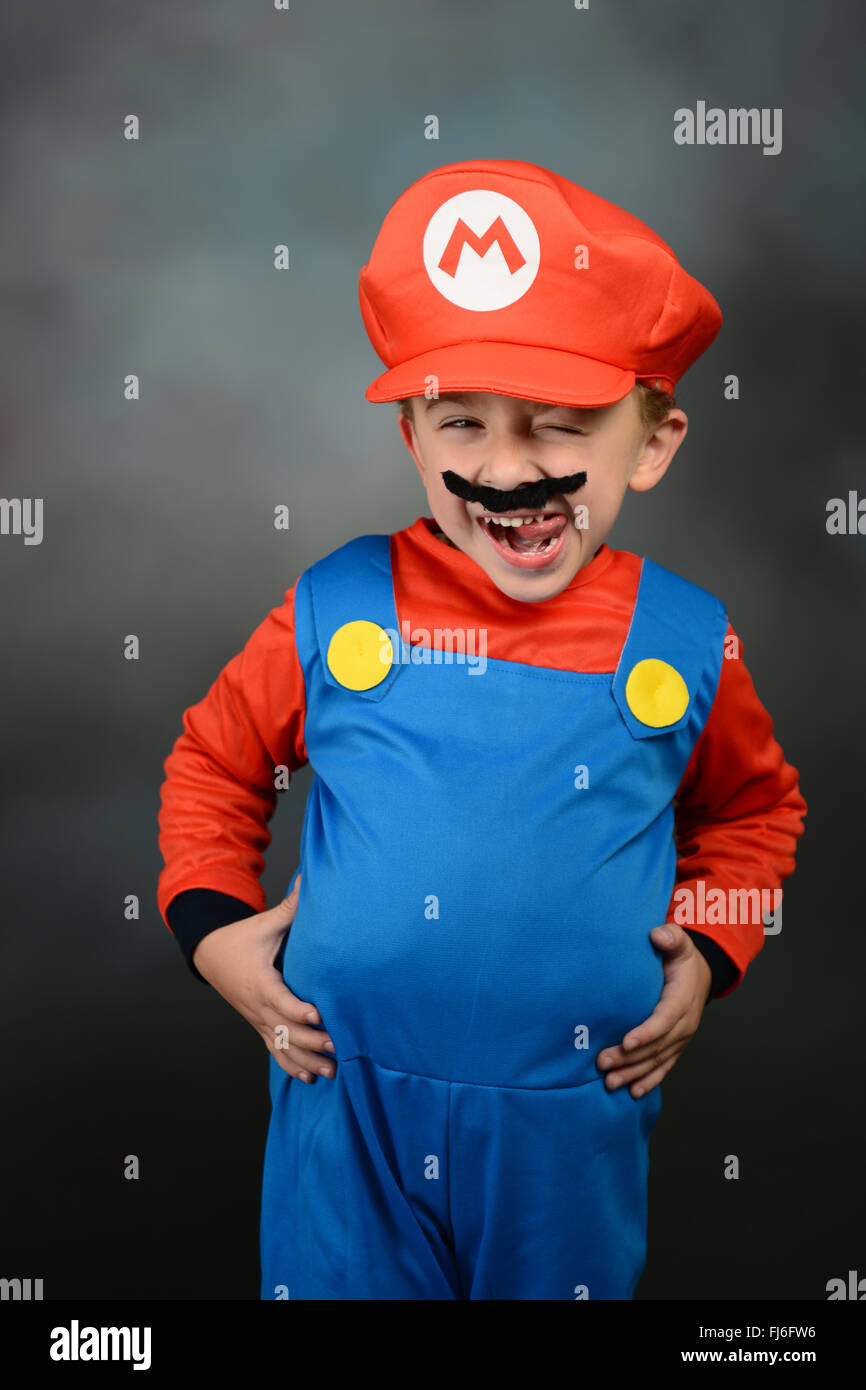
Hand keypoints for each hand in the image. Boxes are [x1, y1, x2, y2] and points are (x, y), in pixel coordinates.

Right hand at [192, 874, 334, 1083]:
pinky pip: (274, 1050)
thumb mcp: (265, 923)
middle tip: (337, 1046)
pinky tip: (309, 1078)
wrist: (211, 955)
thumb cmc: (242, 938)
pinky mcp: (260, 1026)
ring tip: (330, 1072)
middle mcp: (257, 1006)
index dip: (298, 1010)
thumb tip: (310, 878)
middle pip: (284, 1029)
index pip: (280, 1000)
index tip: (319, 1015)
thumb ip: (291, 907)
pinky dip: (290, 1066)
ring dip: (305, 1061)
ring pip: (281, 1046)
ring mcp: (257, 1019)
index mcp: (260, 981)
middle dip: (311, 1040)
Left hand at [596, 923, 713, 1098]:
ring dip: (634, 1073)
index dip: (646, 1032)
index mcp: (682, 999)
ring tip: (610, 1082)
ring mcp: (680, 1038)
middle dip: (630, 1058)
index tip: (626, 1042)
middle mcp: (684, 1023)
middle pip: (657, 1045)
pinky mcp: (675, 1046)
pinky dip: (649, 1080)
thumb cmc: (682, 958)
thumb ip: (671, 937)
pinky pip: (663, 1067)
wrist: (700, 975)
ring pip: (657, 1060)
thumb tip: (658, 933)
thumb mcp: (680, 942)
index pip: (664, 1019)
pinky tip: (633, 1092)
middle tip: (602, 1063)